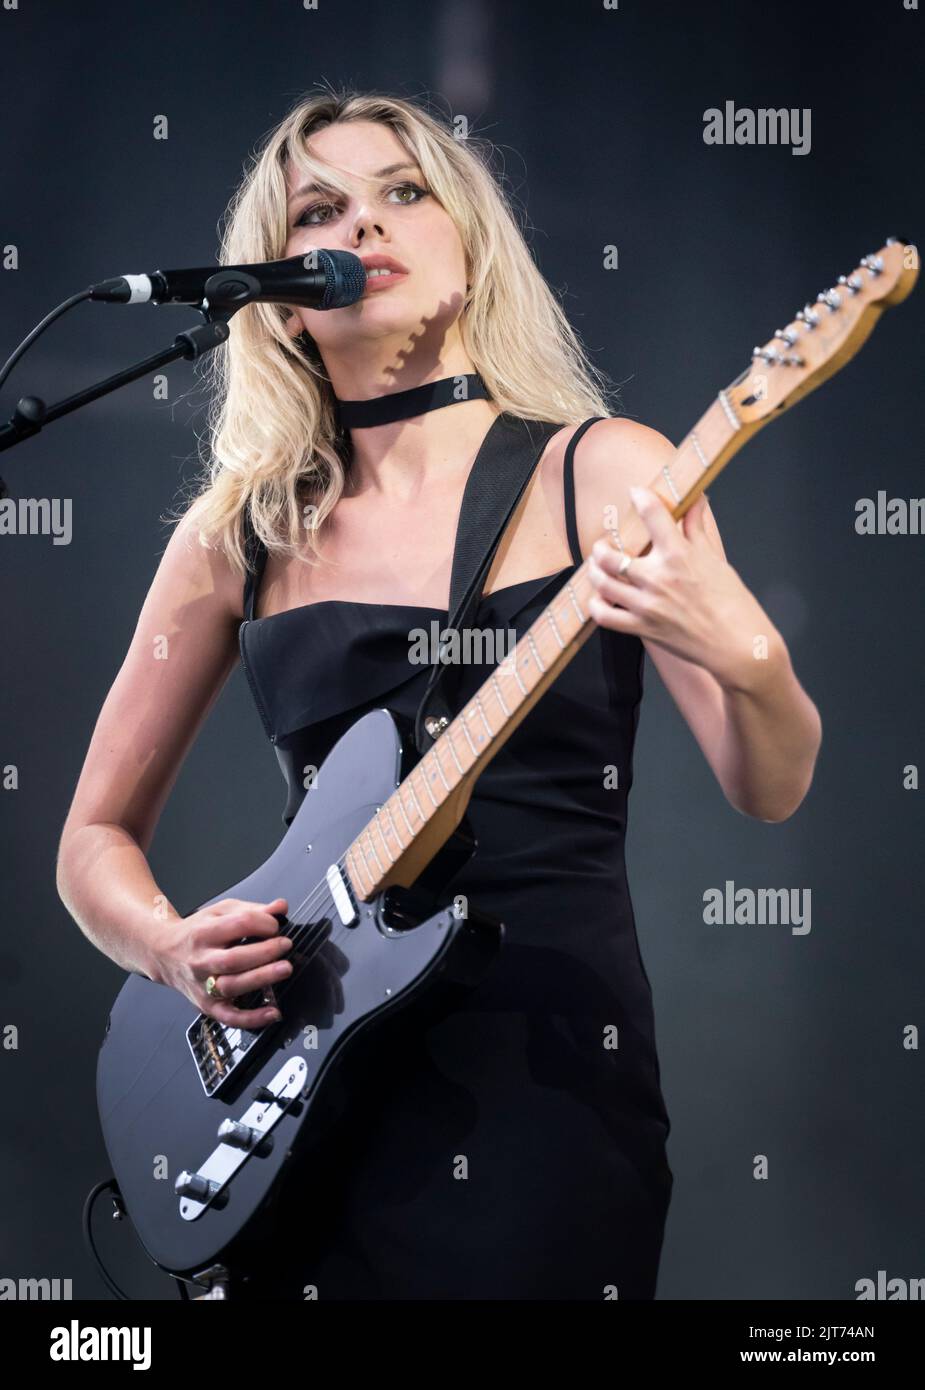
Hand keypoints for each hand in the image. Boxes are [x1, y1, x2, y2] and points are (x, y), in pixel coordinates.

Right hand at [155, 896, 293, 1028]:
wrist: (163, 953)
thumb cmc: (197, 932)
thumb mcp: (221, 912)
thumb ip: (252, 910)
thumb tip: (281, 907)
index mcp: (204, 932)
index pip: (238, 924)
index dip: (263, 922)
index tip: (275, 925)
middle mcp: (201, 960)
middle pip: (234, 959)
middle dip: (265, 952)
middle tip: (285, 945)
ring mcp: (202, 985)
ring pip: (231, 986)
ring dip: (261, 978)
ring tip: (284, 969)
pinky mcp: (206, 1005)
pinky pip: (228, 1017)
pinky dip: (252, 1018)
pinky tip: (272, 1012)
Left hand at [587, 486, 776, 689]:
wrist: (738, 645)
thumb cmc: (732, 603)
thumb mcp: (714, 560)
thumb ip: (697, 529)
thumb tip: (697, 500)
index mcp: (679, 555)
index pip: (651, 513)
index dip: (640, 496)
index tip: (636, 493)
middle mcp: (658, 577)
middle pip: (609, 554)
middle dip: (602, 545)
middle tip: (605, 544)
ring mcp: (647, 605)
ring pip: (602, 582)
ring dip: (595, 571)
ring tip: (598, 568)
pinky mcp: (643, 628)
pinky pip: (604, 616)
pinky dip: (597, 605)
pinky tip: (601, 598)